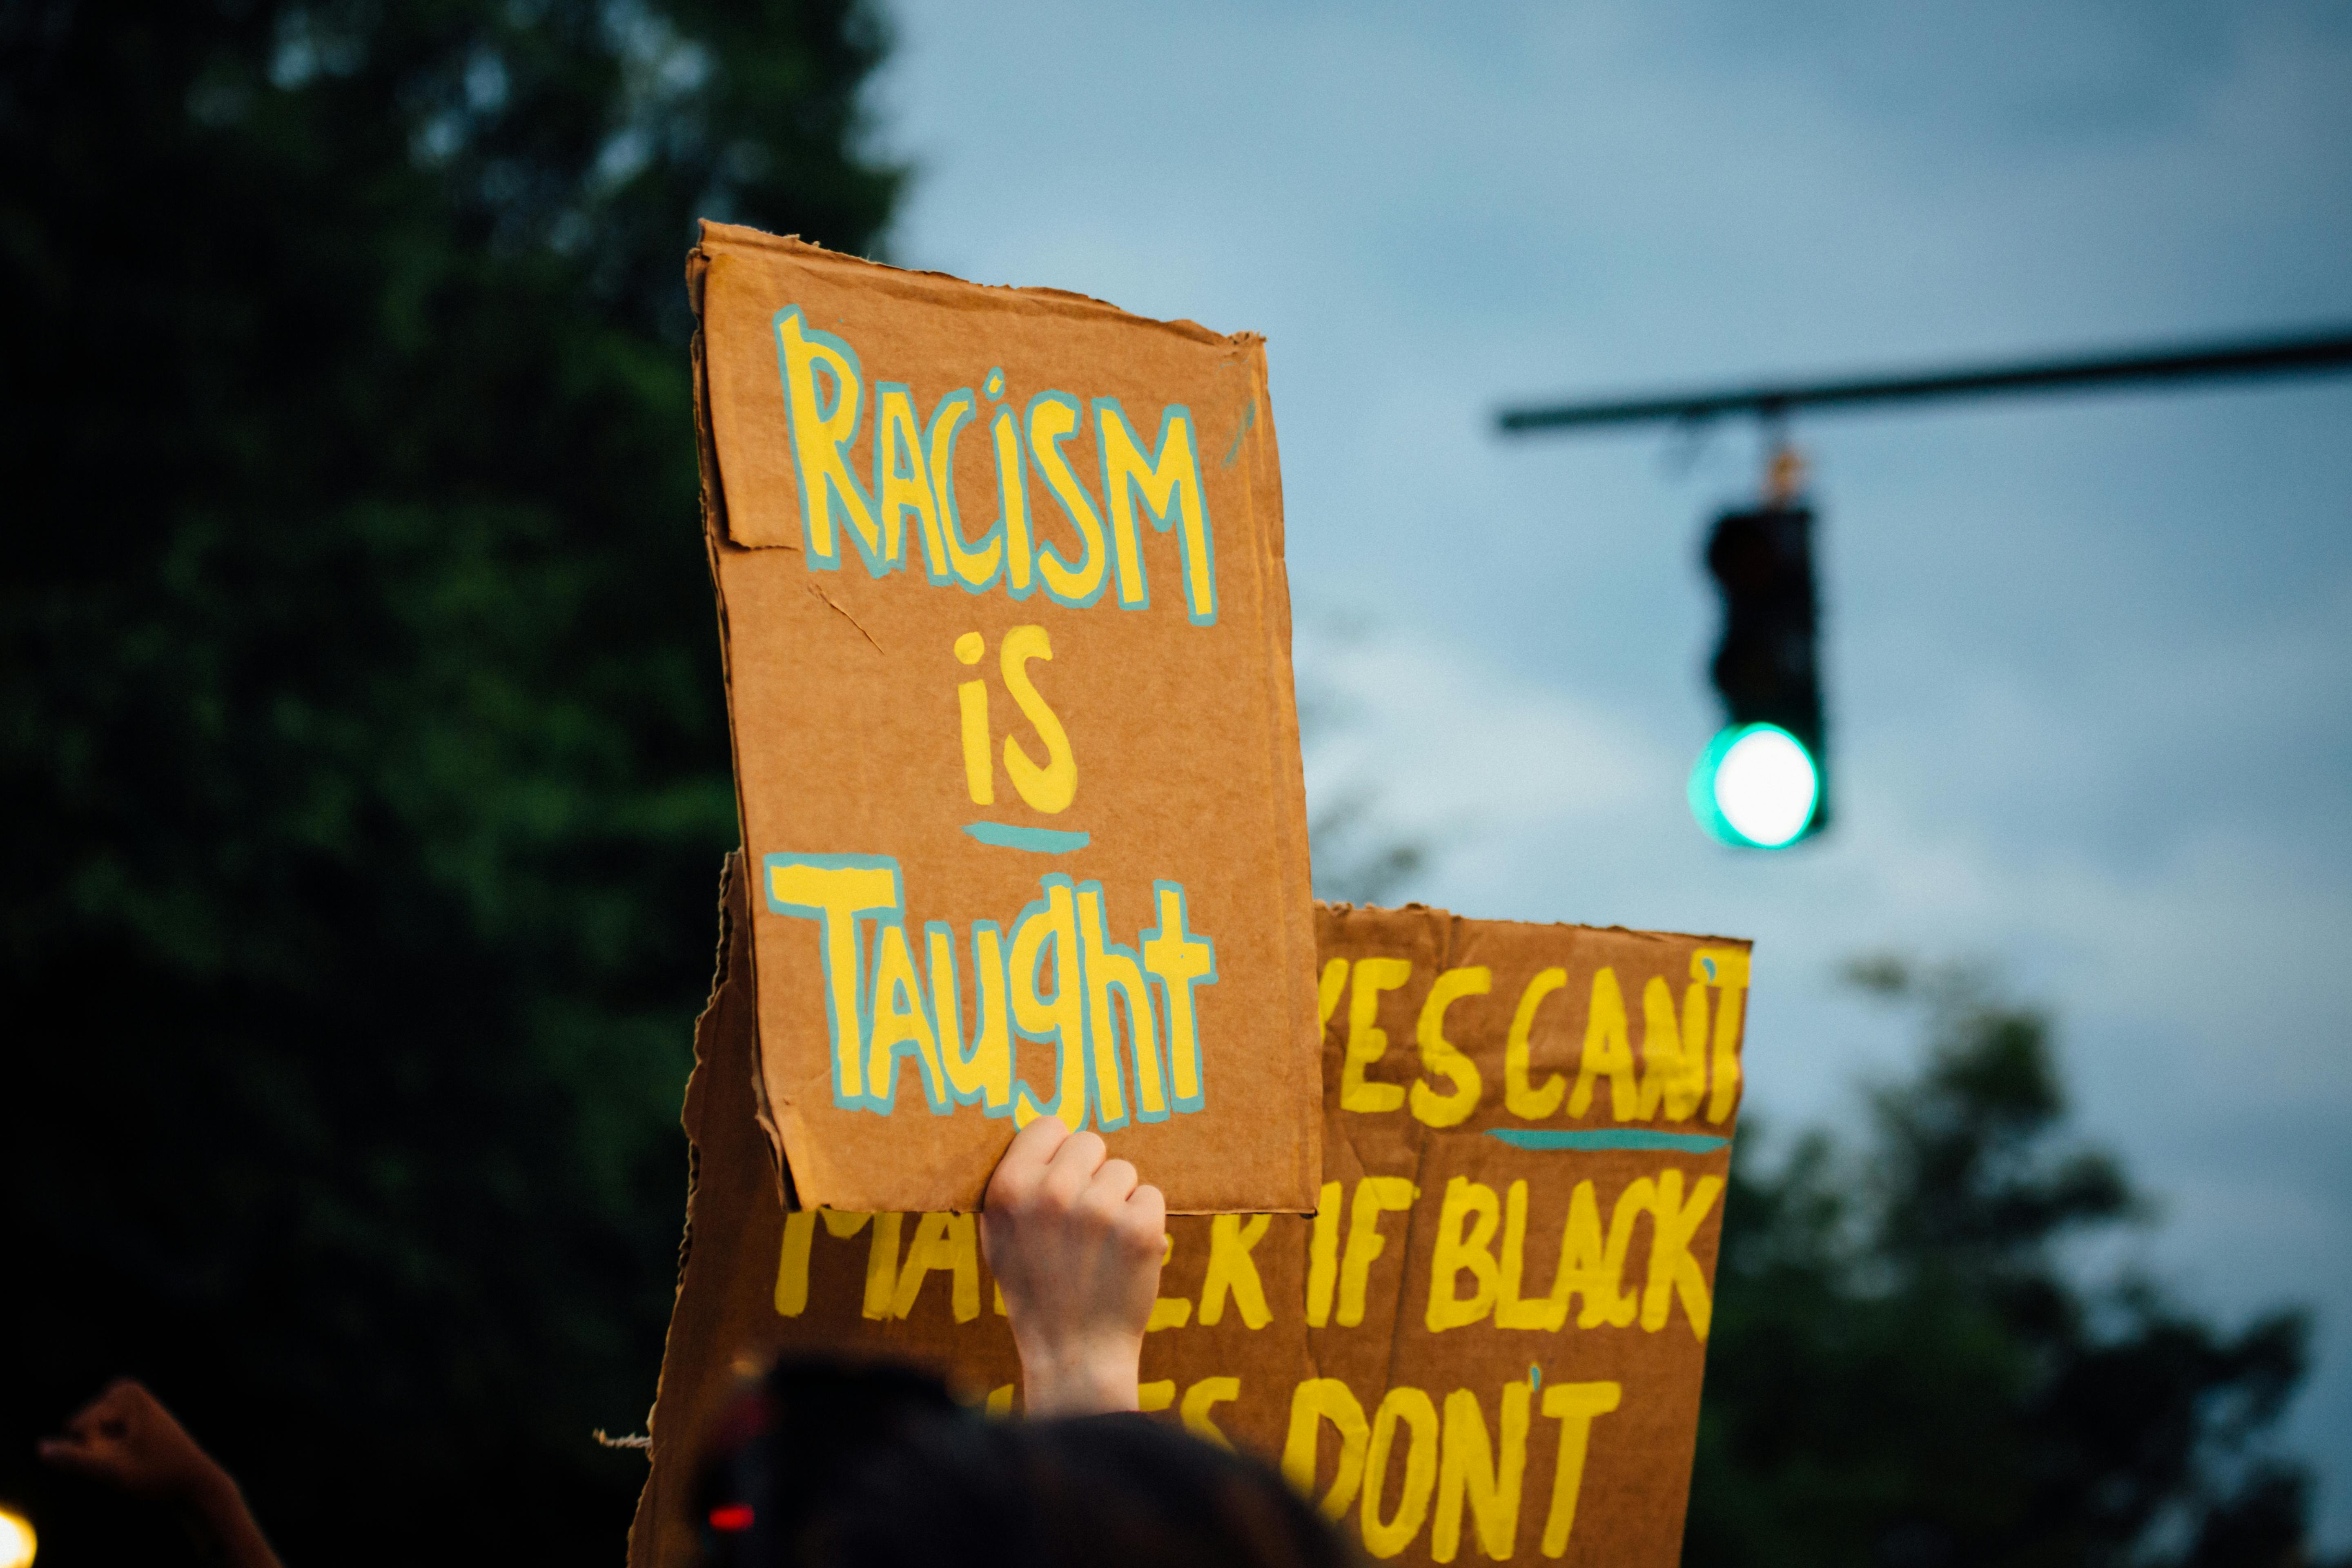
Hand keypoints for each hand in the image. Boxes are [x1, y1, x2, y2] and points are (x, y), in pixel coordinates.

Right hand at [40, 1379, 283, 1567]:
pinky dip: (109, 1453)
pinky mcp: (124, 1415)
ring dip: (104, 1453)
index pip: (77, 1427)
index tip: (133, 1453)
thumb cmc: (158, 1475)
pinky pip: (96, 1440)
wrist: (193, 1480)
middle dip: (100, 1449)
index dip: (100, 1450)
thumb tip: (40, 1447)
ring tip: (137, 1455)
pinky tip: (135, 1453)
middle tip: (136, 1455)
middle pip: (80, 1428)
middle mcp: (124, 1389)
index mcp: (125, 1391)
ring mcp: (125, 1401)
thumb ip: (75, 1460)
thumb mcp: (113, 1471)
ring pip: (85, 1437)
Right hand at [982, 1116, 1166, 1416]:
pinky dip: (1144, 1222)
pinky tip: (1123, 1255)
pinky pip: (1151, 1196)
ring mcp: (1098, 1210)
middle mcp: (1051, 1192)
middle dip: (1091, 1174)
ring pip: (1123, 1170)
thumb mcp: (999, 1236)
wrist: (1073, 1356)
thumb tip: (1044, 1131)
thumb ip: (1017, 1182)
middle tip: (1082, 1220)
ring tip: (1099, 1245)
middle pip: (1089, 1141)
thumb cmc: (1035, 1292)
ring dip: (1118, 1200)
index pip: (1047, 1126)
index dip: (1057, 1152)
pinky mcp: (1139, 1229)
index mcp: (1010, 1189)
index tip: (1060, 1180)